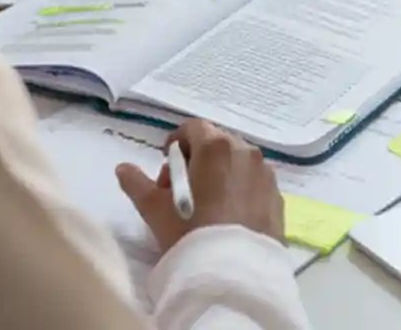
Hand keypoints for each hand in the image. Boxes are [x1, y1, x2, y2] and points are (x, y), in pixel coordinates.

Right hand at [116, 119, 284, 251]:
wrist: (235, 273)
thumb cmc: (191, 234)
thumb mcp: (155, 210)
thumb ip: (137, 184)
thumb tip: (123, 168)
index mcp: (216, 147)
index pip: (193, 127)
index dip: (177, 142)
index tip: (168, 162)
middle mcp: (245, 152)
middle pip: (217, 143)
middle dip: (197, 159)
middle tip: (182, 188)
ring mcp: (265, 173)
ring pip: (238, 162)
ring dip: (220, 172)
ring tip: (206, 203)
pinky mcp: (277, 196)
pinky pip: (254, 182)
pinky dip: (240, 188)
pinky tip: (229, 215)